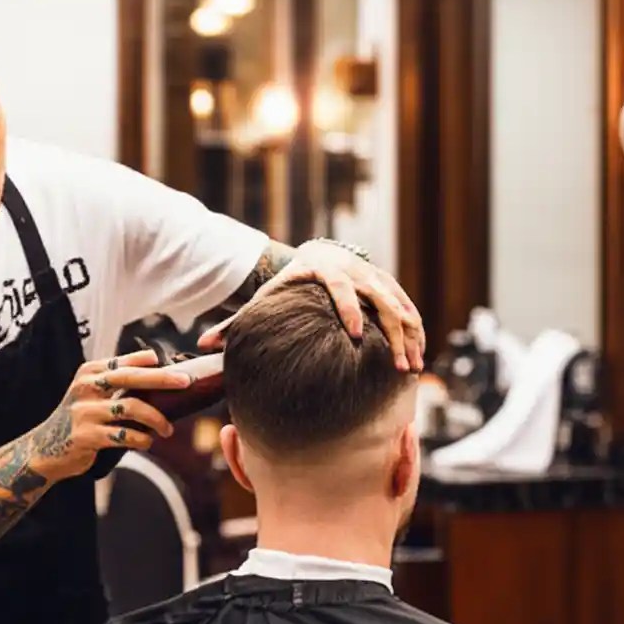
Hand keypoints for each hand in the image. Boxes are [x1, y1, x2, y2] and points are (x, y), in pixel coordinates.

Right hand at [27, 350, 186, 479]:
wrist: (45, 449)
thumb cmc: (79, 419)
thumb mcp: (90, 394)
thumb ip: (116, 383)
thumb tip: (158, 373)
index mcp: (89, 373)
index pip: (123, 361)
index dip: (148, 361)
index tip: (172, 364)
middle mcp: (85, 388)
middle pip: (130, 378)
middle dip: (162, 379)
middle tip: (185, 382)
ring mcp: (85, 412)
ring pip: (132, 408)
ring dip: (156, 419)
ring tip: (168, 430)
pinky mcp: (87, 436)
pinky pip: (124, 436)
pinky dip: (142, 440)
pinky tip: (148, 442)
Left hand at [199, 242, 424, 371]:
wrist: (320, 254)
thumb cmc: (290, 283)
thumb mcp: (267, 297)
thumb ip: (235, 321)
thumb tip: (203, 344)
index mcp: (325, 272)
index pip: (340, 289)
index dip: (349, 310)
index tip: (356, 335)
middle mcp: (355, 271)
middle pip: (378, 299)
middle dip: (390, 332)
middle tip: (397, 364)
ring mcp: (375, 277)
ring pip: (398, 305)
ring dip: (409, 336)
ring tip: (412, 368)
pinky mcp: (388, 285)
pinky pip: (407, 306)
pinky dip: (415, 329)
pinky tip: (420, 356)